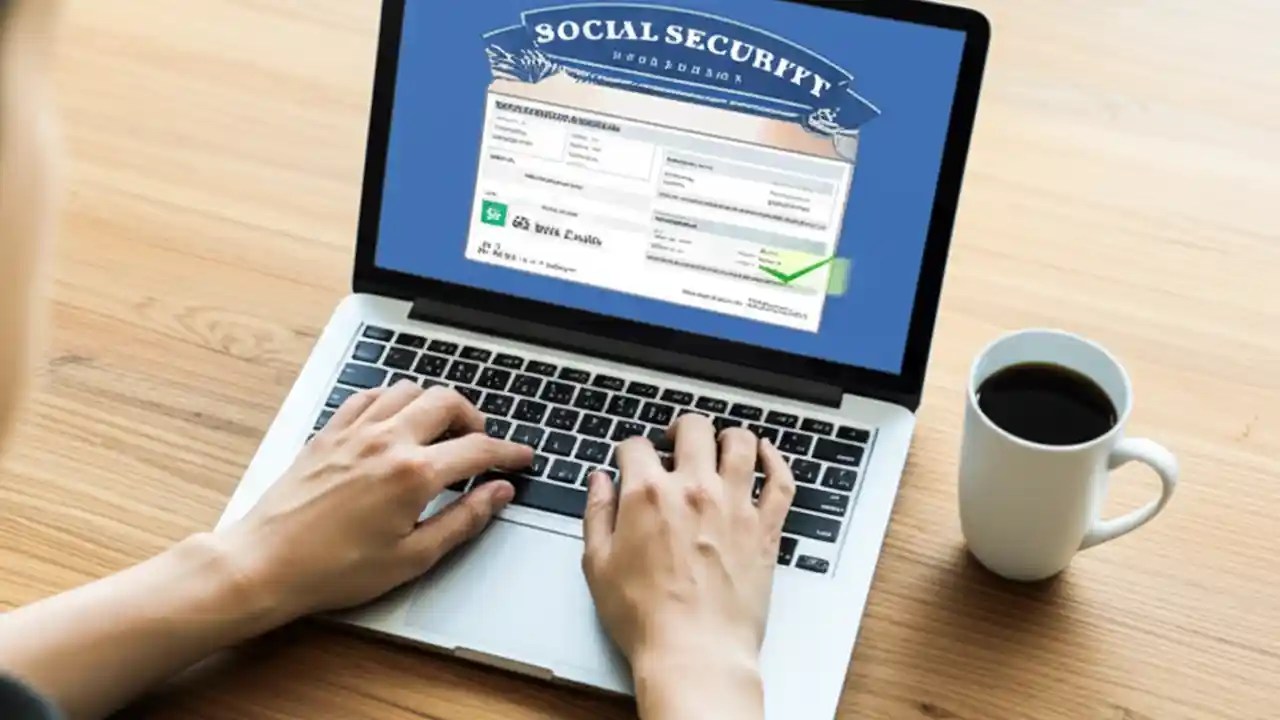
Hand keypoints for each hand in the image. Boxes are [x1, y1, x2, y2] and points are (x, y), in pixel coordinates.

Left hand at [223, 381, 532, 622]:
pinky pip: (369, 396)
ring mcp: (354, 431)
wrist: (266, 563)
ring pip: (409, 389)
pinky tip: (395, 419)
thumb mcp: (412, 557)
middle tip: (481, 441)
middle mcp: (387, 441)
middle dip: (474, 418)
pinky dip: (392, 400)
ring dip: (434, 403)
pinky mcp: (329, 432)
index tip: (521, 458)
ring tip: (441, 428)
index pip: (478, 449)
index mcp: (414, 474)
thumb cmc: (335, 569)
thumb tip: (498, 495)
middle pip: (448, 402)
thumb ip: (463, 520)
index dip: (508, 452)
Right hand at [582, 414, 794, 718]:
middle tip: (673, 441)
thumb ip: (597, 514)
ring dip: (726, 435)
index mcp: (648, 494)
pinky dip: (775, 460)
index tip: (628, 460)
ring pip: (739, 443)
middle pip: (692, 429)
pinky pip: (780, 481)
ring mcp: (735, 505)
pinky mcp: (764, 528)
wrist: (694, 652)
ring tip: (718, 443)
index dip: (627, 450)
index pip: (635, 446)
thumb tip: (600, 481)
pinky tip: (766, 453)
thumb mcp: (598, 565)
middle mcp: (694, 489)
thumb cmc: (645, 617)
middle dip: (678, 428)